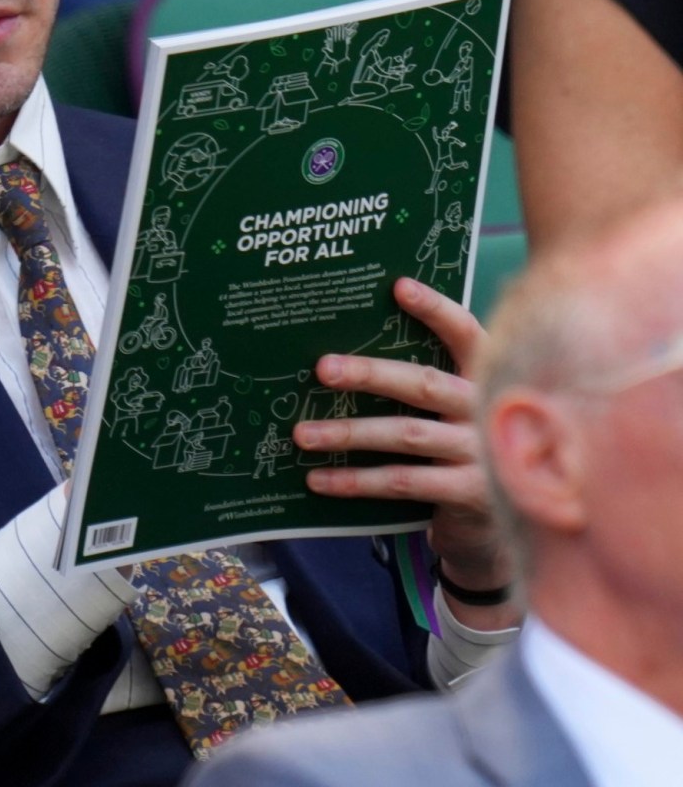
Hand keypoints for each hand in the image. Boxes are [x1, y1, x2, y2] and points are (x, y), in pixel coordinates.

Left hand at [294, 278, 520, 626]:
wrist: (507, 522)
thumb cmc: (461, 452)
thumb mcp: (455, 412)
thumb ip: (424, 382)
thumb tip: (342, 357)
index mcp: (485, 379)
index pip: (467, 334)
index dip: (437, 310)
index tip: (398, 286)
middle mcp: (488, 411)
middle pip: (424, 384)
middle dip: (370, 374)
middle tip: (322, 368)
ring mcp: (483, 454)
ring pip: (406, 435)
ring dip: (349, 433)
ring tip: (302, 433)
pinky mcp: (470, 493)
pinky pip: (403, 482)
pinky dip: (357, 481)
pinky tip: (319, 479)